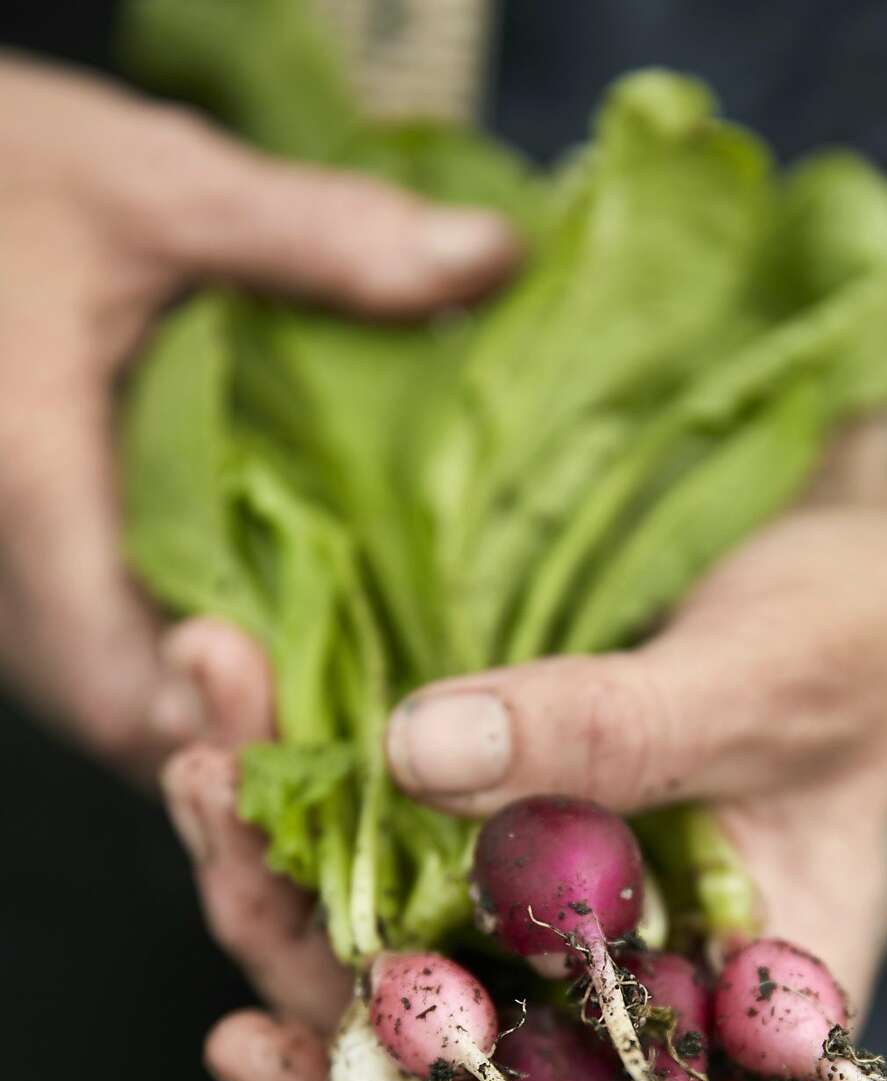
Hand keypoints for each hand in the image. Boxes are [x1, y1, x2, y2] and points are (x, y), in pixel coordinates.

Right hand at [0, 56, 516, 772]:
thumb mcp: (156, 186)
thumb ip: (317, 237)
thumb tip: (492, 259)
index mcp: (29, 492)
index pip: (130, 692)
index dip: (239, 730)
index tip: (350, 708)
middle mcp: (5, 574)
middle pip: (137, 729)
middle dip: (263, 744)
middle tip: (394, 719)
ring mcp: (11, 587)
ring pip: (124, 709)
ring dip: (238, 721)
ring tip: (365, 696)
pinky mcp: (31, 573)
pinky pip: (117, 661)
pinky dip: (205, 678)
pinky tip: (295, 643)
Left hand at [159, 498, 886, 1080]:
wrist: (870, 557)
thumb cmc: (877, 634)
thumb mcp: (768, 677)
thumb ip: (615, 731)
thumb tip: (412, 757)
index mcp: (723, 1026)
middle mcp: (616, 1000)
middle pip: (435, 1067)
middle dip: (300, 973)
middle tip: (218, 839)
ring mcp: (540, 921)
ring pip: (372, 959)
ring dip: (265, 877)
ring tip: (200, 755)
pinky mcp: (485, 835)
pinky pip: (364, 854)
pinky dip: (288, 799)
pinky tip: (223, 709)